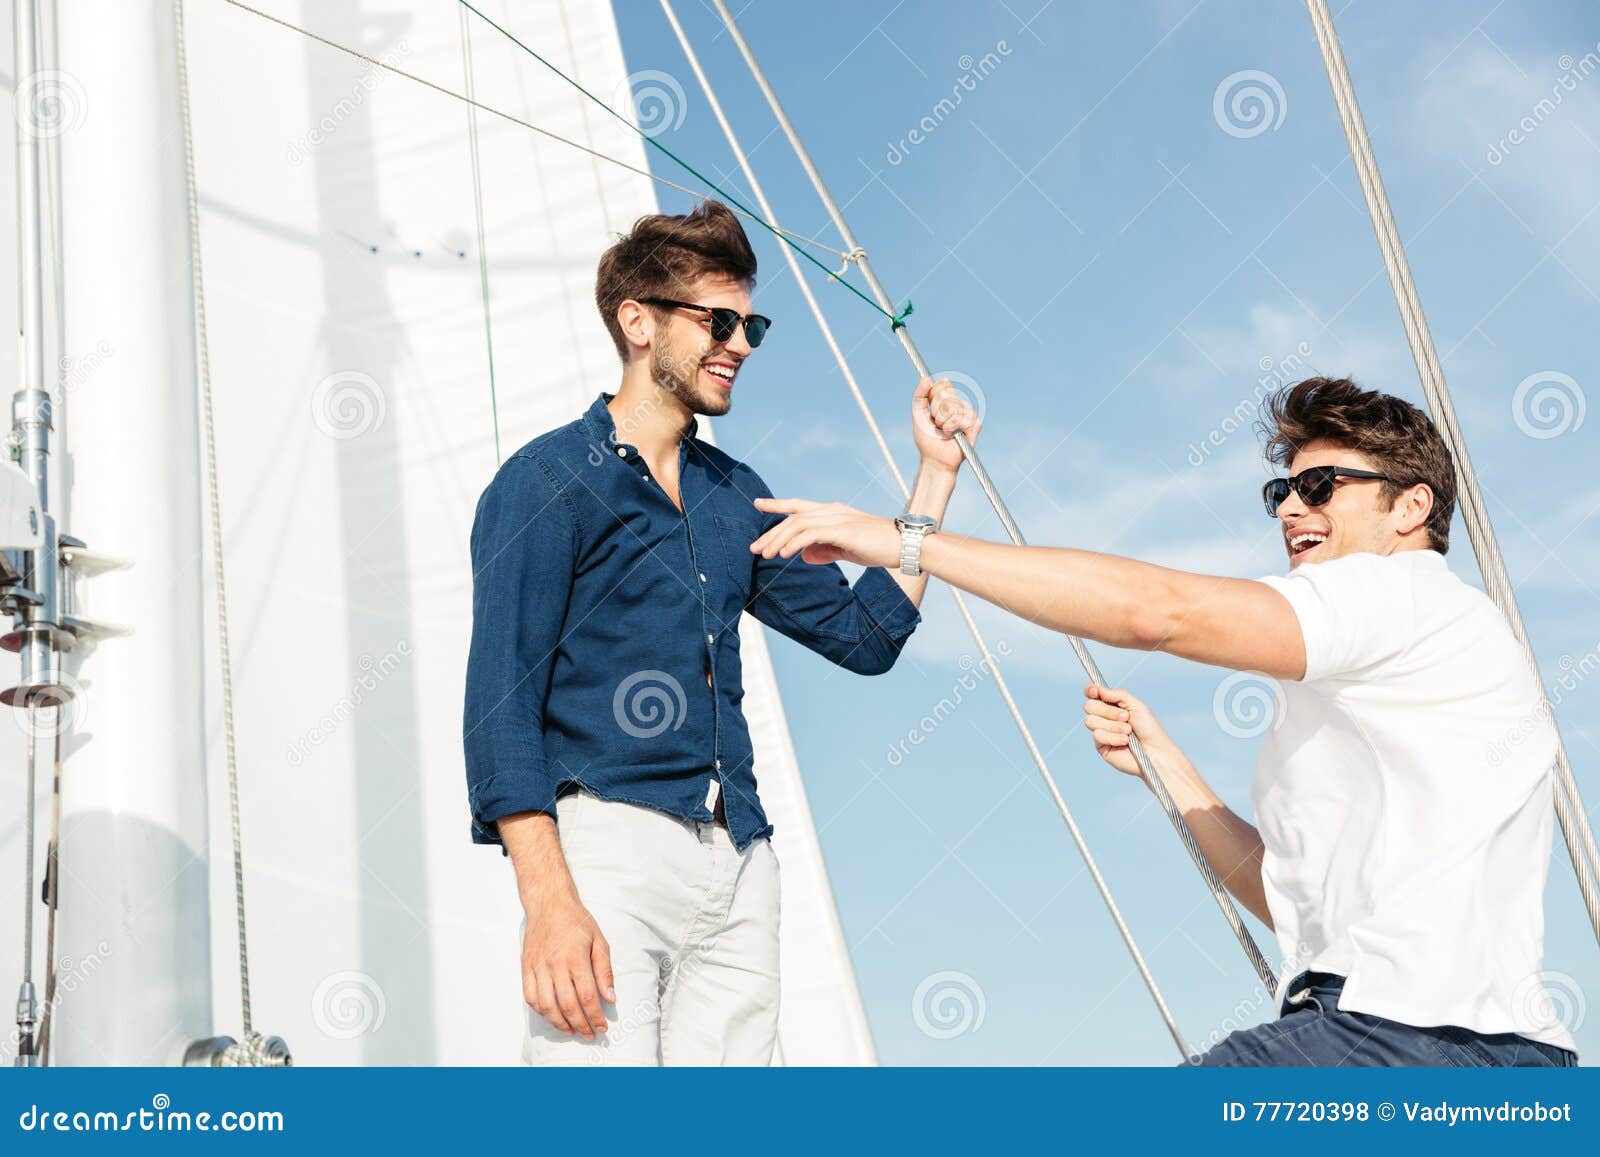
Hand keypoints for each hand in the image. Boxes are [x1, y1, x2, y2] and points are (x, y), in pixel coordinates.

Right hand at [522, 894, 614, 1038]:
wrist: (549, 904)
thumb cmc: (576, 921)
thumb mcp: (599, 941)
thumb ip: (605, 971)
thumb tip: (610, 998)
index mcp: (575, 958)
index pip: (587, 996)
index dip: (595, 1016)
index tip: (602, 1027)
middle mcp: (555, 965)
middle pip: (567, 1005)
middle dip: (581, 1024)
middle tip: (590, 1034)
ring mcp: (538, 967)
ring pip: (547, 1006)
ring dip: (560, 1023)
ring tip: (572, 1030)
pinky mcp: (526, 968)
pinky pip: (530, 997)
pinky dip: (541, 1011)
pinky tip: (552, 1015)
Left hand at [750, 498, 899, 568]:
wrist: (906, 546)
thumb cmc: (879, 547)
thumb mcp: (847, 549)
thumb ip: (825, 550)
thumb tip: (804, 556)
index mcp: (833, 512)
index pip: (799, 506)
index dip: (777, 504)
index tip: (757, 503)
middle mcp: (833, 511)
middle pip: (793, 515)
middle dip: (771, 531)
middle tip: (754, 547)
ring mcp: (838, 518)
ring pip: (798, 524)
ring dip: (778, 539)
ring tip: (764, 553)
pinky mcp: (843, 529)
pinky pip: (811, 534)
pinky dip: (794, 543)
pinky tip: (783, 554)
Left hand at [912, 376, 980, 473]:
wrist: (934, 459)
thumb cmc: (926, 439)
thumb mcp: (918, 413)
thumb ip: (920, 395)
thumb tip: (926, 377)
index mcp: (947, 401)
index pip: (942, 385)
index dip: (934, 394)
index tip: (930, 408)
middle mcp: (959, 405)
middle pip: (946, 394)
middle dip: (936, 410)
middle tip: (936, 423)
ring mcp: (968, 414)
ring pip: (954, 406)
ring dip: (943, 421)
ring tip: (943, 431)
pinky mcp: (976, 425)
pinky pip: (963, 418)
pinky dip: (952, 427)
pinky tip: (952, 435)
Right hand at [1082, 683, 1180, 779]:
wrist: (1155, 753)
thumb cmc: (1149, 729)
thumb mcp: (1136, 706)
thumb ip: (1117, 695)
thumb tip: (1098, 688)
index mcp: (1113, 704)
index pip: (1093, 694)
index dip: (1090, 690)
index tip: (1095, 691)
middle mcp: (1104, 717)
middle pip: (1089, 706)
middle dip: (1107, 711)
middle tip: (1126, 717)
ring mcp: (1101, 731)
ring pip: (1091, 721)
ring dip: (1112, 725)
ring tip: (1128, 731)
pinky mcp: (1101, 746)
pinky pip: (1097, 735)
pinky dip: (1113, 737)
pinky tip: (1125, 741)